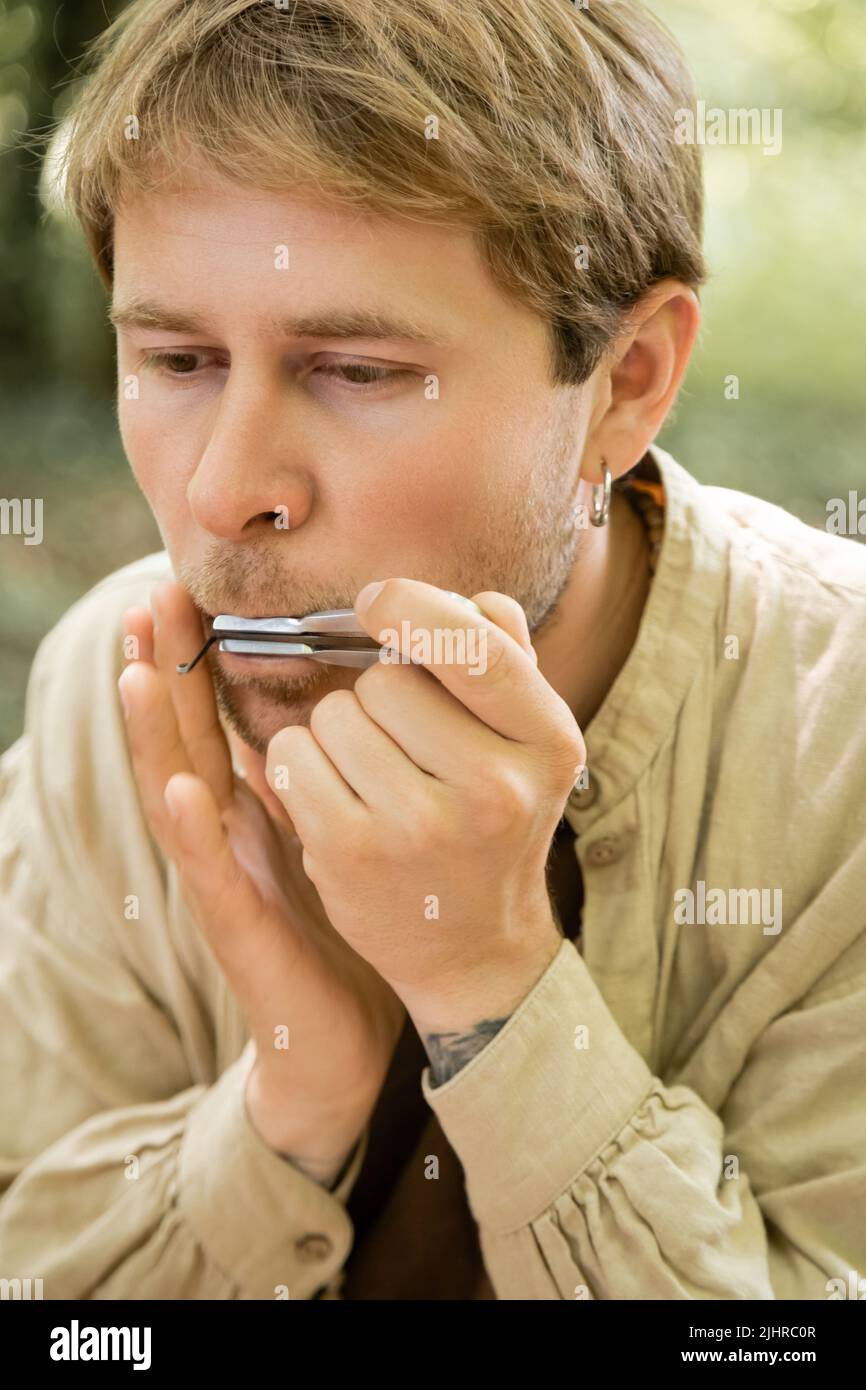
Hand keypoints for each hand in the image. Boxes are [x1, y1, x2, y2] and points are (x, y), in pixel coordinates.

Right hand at [118, 583, 404, 1177]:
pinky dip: (191, 831)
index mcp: (250, 804)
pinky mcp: (238, 928)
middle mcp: (225, 833)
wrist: (348, 1033)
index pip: (213, 716)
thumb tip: (340, 700)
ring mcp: (223, 878)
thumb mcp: (337, 827)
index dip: (195, 657)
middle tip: (149, 599)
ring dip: (153, 735)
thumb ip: (326, 770)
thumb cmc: (348, 924)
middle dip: (162, 670)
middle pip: (182, 738)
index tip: (186, 590)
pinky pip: (211, 876)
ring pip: (175, 794)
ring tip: (138, 672)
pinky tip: (182, 789)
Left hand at [264, 580, 585, 1029]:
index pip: (474, 645)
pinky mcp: (352, 855)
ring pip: (333, 714)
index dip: (412, 606)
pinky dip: (297, 766)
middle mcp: (495, 788)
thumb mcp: (528, 746)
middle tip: (403, 744)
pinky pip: (291, 756)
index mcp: (548, 744)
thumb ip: (507, 663)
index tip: (380, 602)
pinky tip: (332, 798)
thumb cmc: (493, 821)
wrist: (473, 946)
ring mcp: (420, 827)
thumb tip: (475, 598)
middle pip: (386, 678)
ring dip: (336, 732)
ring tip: (372, 777)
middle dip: (377, 694)